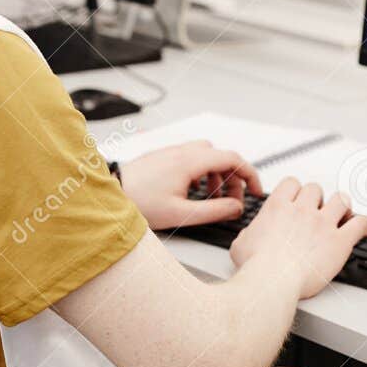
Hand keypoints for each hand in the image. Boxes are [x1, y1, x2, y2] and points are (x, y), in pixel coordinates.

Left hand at [117, 140, 261, 230]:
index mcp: (190, 161)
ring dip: (216, 174)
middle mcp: (182, 151)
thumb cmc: (140, 203)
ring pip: (206, 155)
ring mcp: (171, 152)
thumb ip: (214, 211)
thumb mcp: (183, 214)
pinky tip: (193, 191)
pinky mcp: (162, 157)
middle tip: (232, 199)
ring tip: (212, 197)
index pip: (233, 159)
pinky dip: (201, 172)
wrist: (111, 193)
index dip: (250, 175)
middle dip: (233, 177)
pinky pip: (190, 158)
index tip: (255, 191)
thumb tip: (236, 207)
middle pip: (221, 156)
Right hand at [229, 178, 366, 298]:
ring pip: (341, 200)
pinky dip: (364, 224)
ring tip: (342, 214)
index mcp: (277, 207)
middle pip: (316, 189)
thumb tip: (248, 237)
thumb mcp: (240, 244)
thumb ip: (248, 234)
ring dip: (342, 206)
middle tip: (318, 210)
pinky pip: (360, 224)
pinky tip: (364, 228)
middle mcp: (302, 210)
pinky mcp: (339, 241)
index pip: (292, 183)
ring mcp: (323, 224)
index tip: (297, 199)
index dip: (296, 191)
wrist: (272, 280)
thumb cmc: (255, 266)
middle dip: (317, 199)